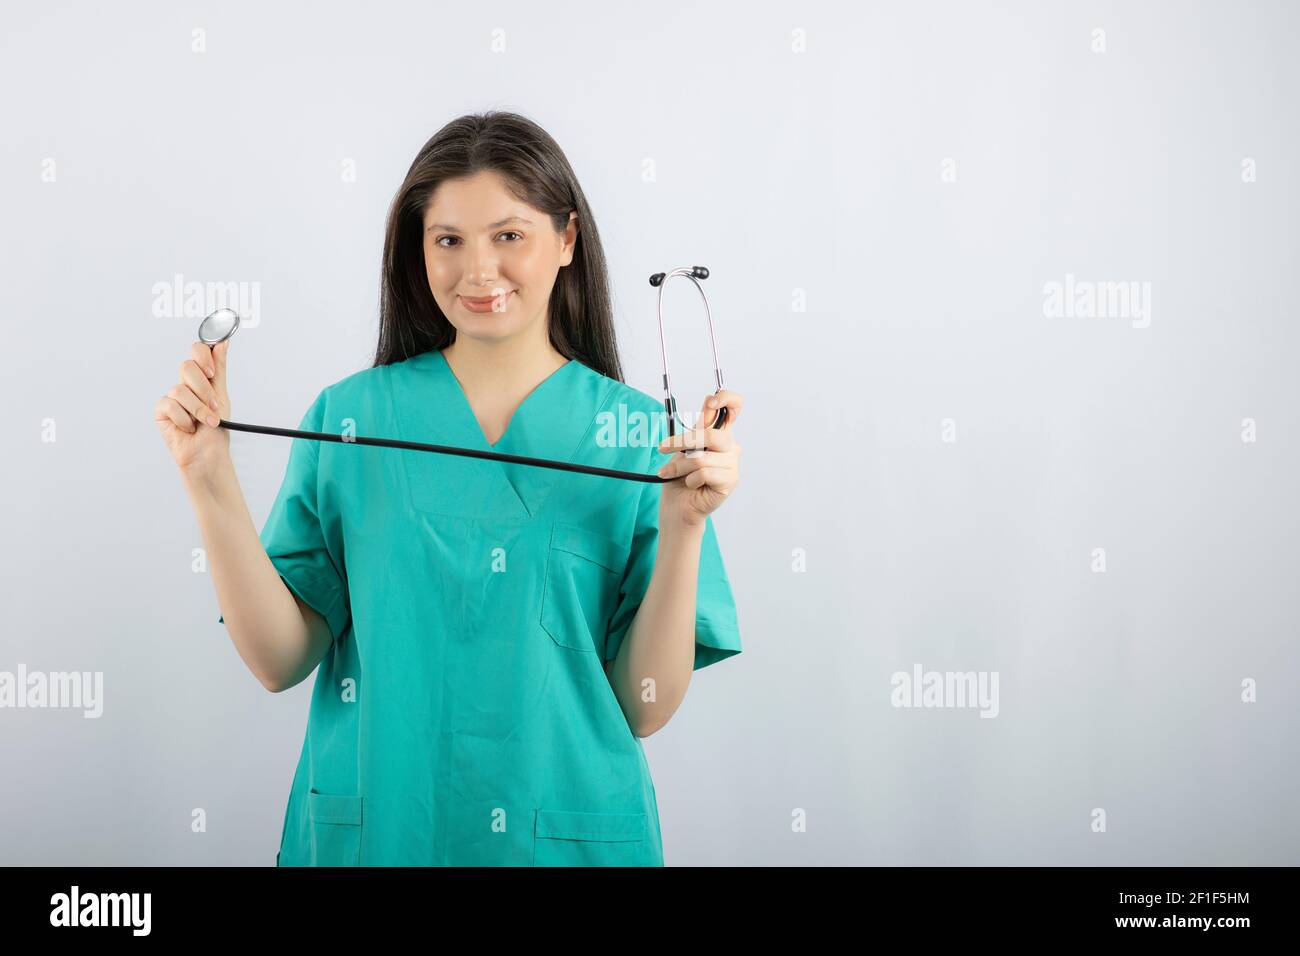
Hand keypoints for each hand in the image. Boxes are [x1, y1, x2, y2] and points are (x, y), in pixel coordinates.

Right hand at [155, 338, 232, 477]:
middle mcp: (185, 384)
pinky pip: (170, 405)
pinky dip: (184, 419)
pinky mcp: (161, 410)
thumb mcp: (222, 396)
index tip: (212, 371)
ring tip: (207, 422)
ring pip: (180, 390)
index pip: (197, 352)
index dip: (203, 356)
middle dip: (204, 389)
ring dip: (198, 409)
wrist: (208, 455)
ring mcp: (172, 397)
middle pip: (186, 367)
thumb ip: (219, 370)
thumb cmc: (216, 429)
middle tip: (215, 405)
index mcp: (201, 378)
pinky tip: (188, 428)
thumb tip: (222, 343)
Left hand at [655, 390, 742, 527]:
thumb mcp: (683, 448)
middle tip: (663, 448)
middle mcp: (729, 446)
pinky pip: (704, 473)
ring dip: (680, 466)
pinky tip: (691, 484)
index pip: (734, 407)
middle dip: (682, 442)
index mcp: (719, 433)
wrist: (678, 505)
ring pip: (702, 458)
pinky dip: (690, 479)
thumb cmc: (680, 476)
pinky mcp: (730, 481)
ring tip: (671, 473)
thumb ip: (696, 430)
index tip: (710, 401)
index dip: (726, 399)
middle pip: (712, 435)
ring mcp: (732, 464)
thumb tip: (708, 405)